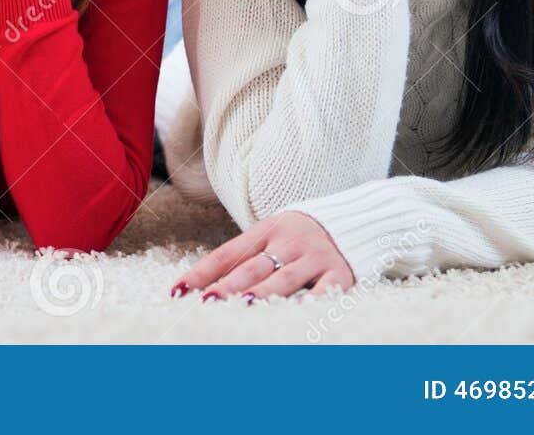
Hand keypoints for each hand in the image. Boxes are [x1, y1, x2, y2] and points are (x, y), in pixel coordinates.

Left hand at [170, 211, 355, 301]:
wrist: (354, 219)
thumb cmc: (299, 238)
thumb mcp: (271, 236)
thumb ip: (245, 258)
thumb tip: (206, 286)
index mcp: (265, 230)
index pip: (227, 253)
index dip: (202, 272)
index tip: (178, 291)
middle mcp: (288, 241)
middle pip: (252, 266)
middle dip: (228, 285)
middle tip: (207, 301)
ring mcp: (314, 257)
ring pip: (284, 278)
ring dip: (263, 292)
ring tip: (244, 305)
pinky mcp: (340, 273)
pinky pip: (324, 290)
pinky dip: (310, 302)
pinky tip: (295, 314)